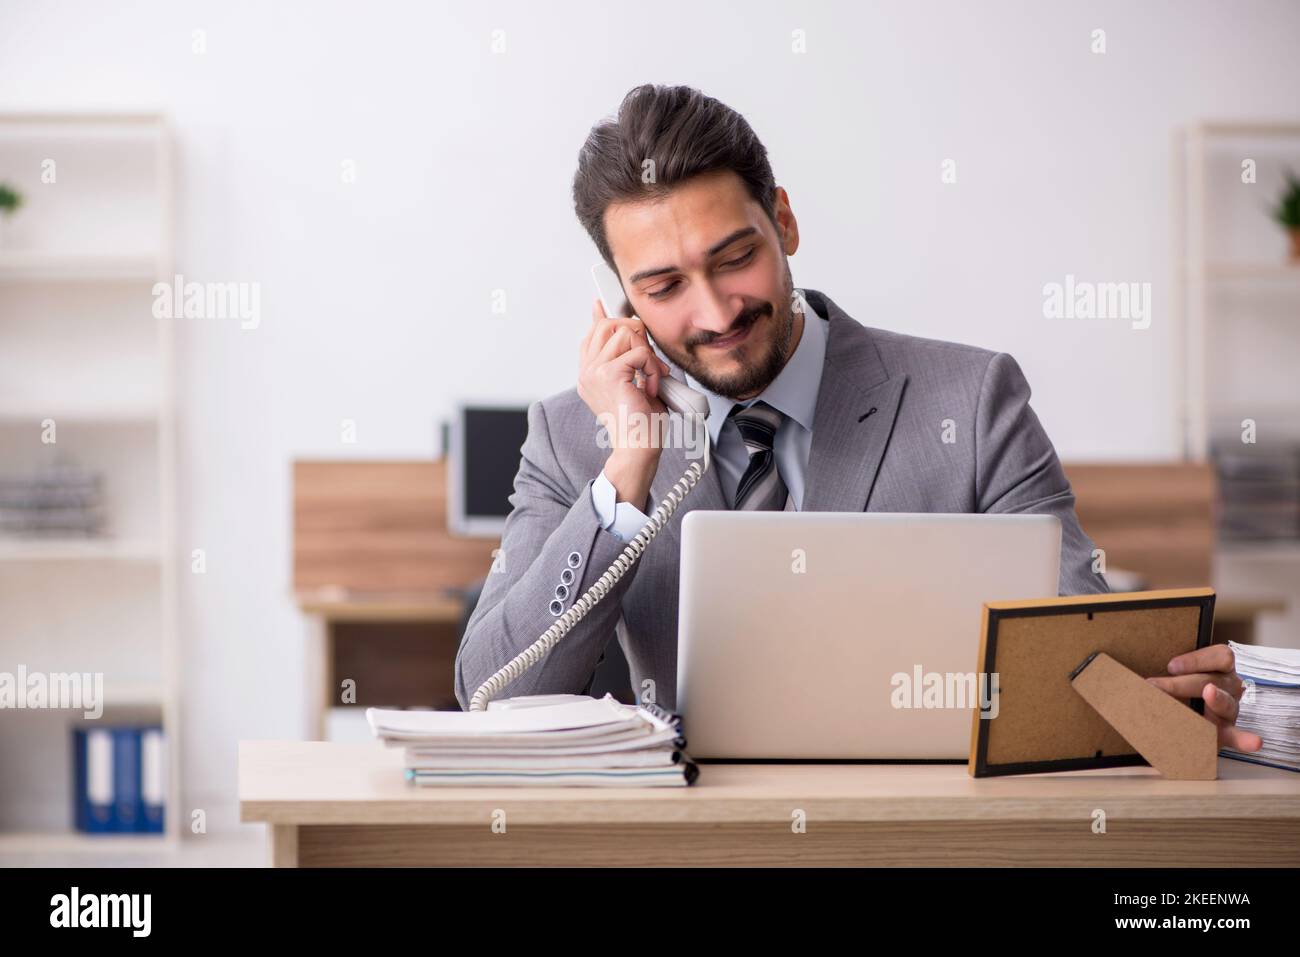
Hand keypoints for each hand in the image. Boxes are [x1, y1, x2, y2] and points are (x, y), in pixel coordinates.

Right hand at [577, 297, 672, 456]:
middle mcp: (587, 371)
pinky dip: (653, 368)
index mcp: (590, 374)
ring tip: (652, 379)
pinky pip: (640, 352)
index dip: (601, 317)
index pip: (591, 335)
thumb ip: (632, 358)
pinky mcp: (609, 374)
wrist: (639, 447)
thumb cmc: (641, 422)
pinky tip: (652, 388)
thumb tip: (634, 332)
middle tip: (648, 360)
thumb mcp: (636, 382)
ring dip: (649, 355)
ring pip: (626, 334)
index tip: (601, 303)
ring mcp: (595, 371)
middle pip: (608, 325)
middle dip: (636, 333)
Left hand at [1146, 644, 1263, 752]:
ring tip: (1209, 694)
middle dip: (1182, 684)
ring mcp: (1229, 710)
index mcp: (1220, 668)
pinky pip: (1237, 736)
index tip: (1171, 666)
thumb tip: (1138, 673)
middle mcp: (1228, 687)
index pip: (1221, 656)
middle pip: (1213, 680)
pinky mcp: (1226, 733)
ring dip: (1216, 700)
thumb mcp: (1177, 674)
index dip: (1198, 659)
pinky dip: (1245, 739)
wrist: (1180, 717)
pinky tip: (1253, 742)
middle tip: (1154, 687)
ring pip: (1227, 704)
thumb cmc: (1178, 688)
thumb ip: (1168, 671)